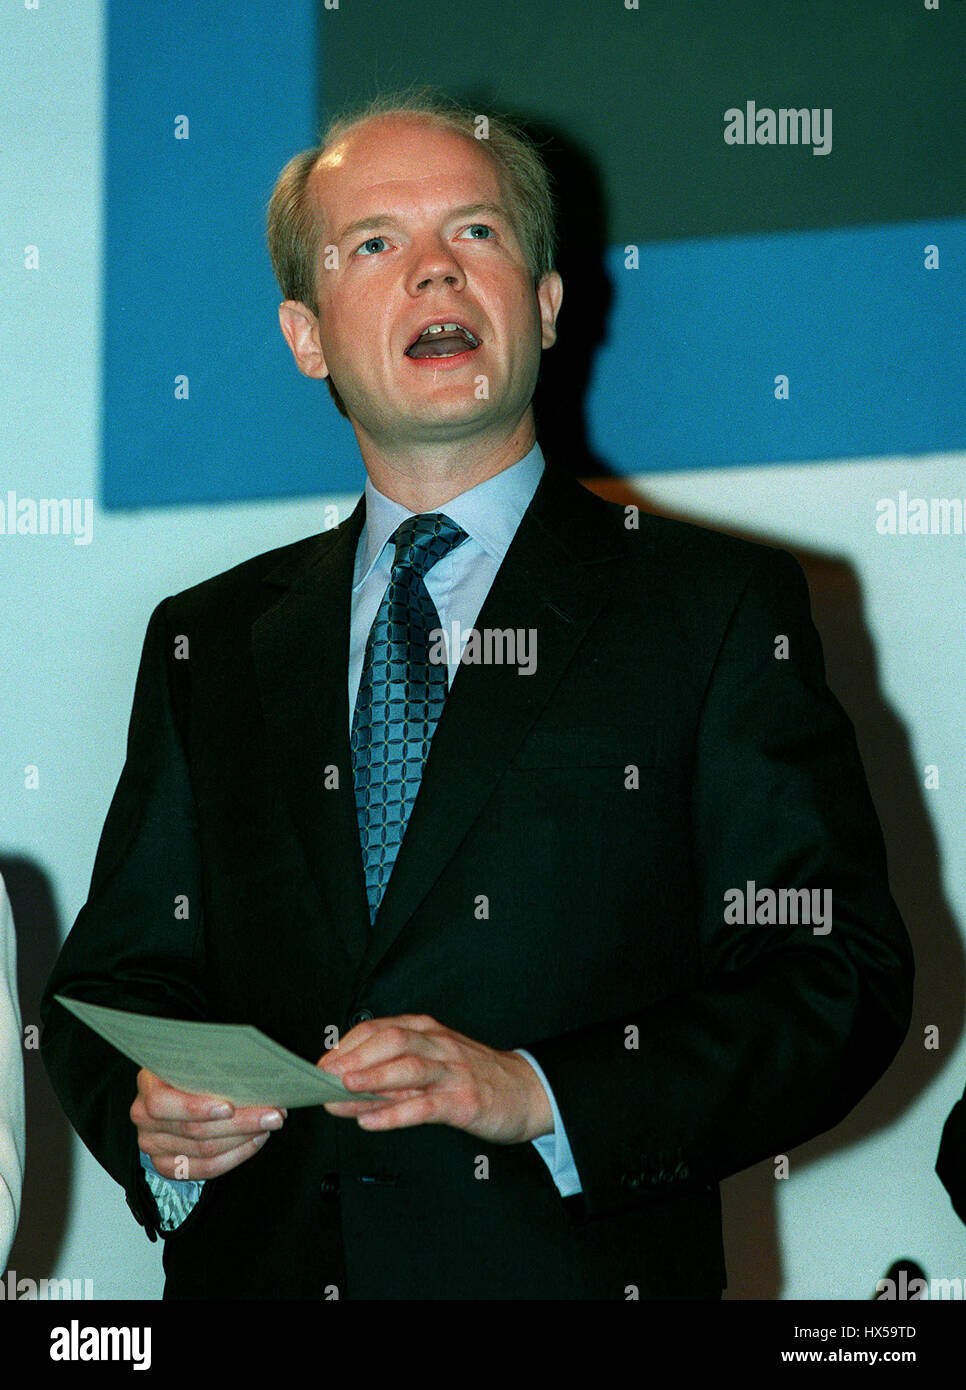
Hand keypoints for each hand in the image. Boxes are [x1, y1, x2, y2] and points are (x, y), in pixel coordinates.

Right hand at [131, 1069, 285, 1180]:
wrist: (171, 1090)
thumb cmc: (189, 1069)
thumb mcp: (192, 1058)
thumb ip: (211, 1063)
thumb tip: (253, 1067)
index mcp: (148, 1087)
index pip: (163, 1104)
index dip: (196, 1108)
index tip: (230, 1107)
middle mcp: (145, 1120)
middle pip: (194, 1130)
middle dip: (240, 1122)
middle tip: (274, 1114)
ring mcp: (154, 1146)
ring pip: (205, 1152)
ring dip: (244, 1138)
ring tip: (270, 1124)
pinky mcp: (168, 1166)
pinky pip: (205, 1170)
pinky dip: (235, 1156)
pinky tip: (255, 1140)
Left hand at [317, 1014, 553, 1144]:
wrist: (527, 1091)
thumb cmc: (473, 1078)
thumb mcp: (433, 1066)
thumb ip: (393, 1074)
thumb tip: (344, 1087)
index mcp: (427, 1031)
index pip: (379, 1029)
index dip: (347, 1046)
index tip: (321, 1065)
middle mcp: (438, 1045)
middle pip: (391, 1041)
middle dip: (353, 1058)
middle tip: (324, 1078)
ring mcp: (453, 1072)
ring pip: (408, 1068)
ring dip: (371, 1078)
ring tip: (342, 1090)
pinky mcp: (464, 1101)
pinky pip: (426, 1106)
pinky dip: (396, 1114)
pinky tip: (371, 1122)